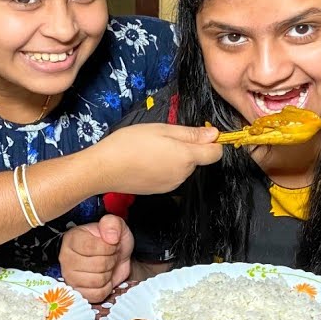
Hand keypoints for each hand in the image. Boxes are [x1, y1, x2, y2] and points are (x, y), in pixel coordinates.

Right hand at [59, 215, 133, 302]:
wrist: (116, 258)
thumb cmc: (112, 241)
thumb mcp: (116, 226)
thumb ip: (112, 224)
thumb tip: (111, 236)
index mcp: (72, 239)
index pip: (91, 247)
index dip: (108, 247)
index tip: (111, 243)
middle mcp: (66, 258)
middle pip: (98, 265)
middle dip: (111, 260)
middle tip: (111, 255)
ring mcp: (70, 277)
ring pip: (98, 280)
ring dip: (109, 273)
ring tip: (107, 265)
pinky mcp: (78, 292)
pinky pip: (98, 294)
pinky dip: (106, 287)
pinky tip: (104, 278)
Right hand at [89, 123, 222, 194]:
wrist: (104, 169)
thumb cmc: (129, 145)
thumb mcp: (161, 129)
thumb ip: (190, 133)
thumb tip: (213, 134)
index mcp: (185, 157)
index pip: (215, 153)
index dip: (211, 142)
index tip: (200, 134)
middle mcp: (182, 174)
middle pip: (197, 159)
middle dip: (187, 147)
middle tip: (164, 137)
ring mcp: (172, 185)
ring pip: (183, 167)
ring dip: (174, 157)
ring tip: (152, 149)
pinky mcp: (160, 190)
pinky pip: (171, 176)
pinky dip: (164, 167)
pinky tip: (147, 161)